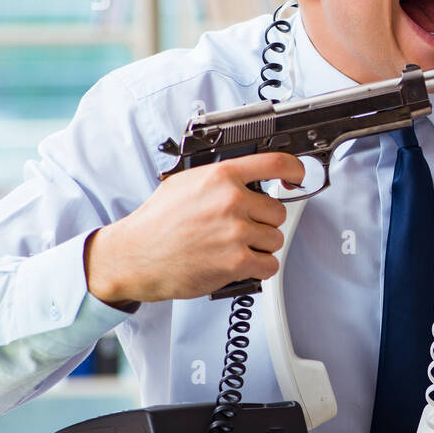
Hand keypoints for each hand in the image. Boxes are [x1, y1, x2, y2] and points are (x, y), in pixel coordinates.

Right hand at [84, 152, 304, 304]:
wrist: (134, 256)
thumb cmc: (156, 223)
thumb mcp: (184, 183)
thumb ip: (218, 179)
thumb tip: (246, 178)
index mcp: (221, 177)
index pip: (274, 164)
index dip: (294, 170)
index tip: (298, 176)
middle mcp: (231, 201)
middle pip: (277, 211)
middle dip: (263, 222)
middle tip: (241, 229)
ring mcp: (236, 232)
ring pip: (275, 239)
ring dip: (260, 246)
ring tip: (233, 247)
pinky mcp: (236, 262)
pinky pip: (269, 264)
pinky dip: (258, 268)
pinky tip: (239, 264)